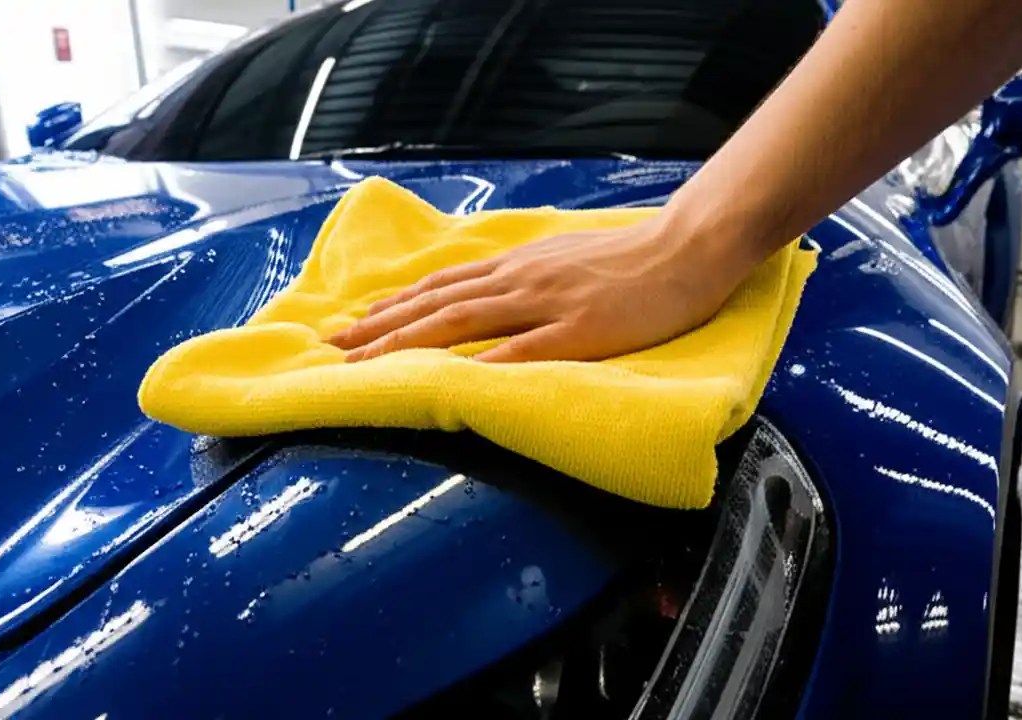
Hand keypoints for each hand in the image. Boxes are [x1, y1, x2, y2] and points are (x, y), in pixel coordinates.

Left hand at [328, 215, 746, 362]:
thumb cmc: (633, 256)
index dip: (394, 305)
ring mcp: (546, 304)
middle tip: (334, 349)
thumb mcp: (568, 257)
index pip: (442, 286)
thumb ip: (530, 277)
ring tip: (363, 363)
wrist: (687, 247)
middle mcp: (520, 280)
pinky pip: (519, 350)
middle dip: (380, 327)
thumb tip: (496, 296)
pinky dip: (475, 365)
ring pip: (460, 324)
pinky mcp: (578, 331)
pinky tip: (443, 380)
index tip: (355, 322)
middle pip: (436, 305)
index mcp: (519, 265)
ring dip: (405, 343)